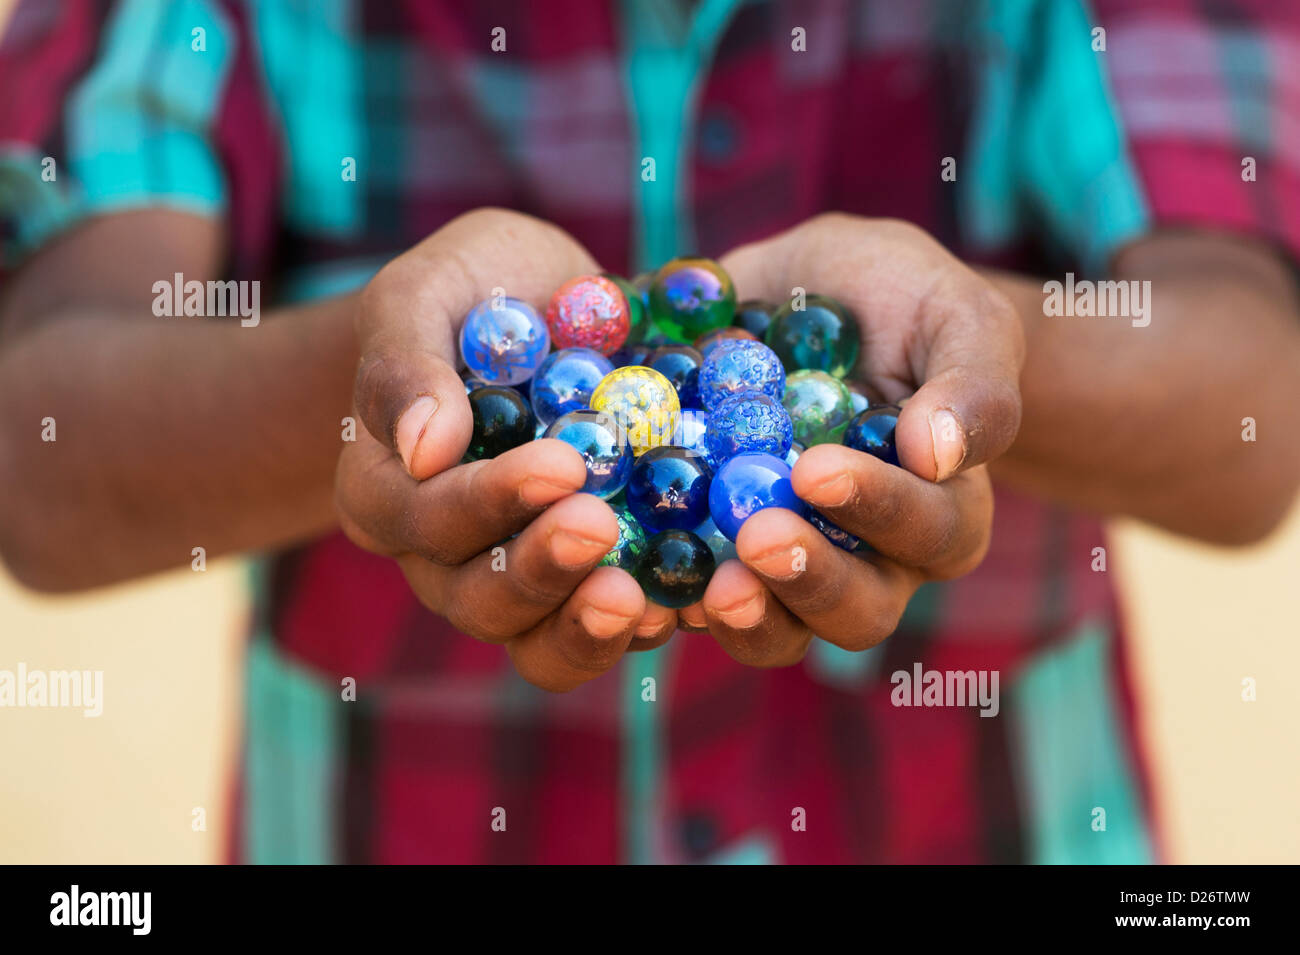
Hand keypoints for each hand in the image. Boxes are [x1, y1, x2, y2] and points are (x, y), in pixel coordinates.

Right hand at [335, 209, 676, 690]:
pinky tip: (677, 607)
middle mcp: (441, 555)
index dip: (489, 501)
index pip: (424, 516)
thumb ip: (406, 361)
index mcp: (386, 489)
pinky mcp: (582, 588)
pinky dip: (635, 631)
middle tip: (600, 526)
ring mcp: (513, 582)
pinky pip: (597, 637)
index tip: (562, 465)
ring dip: (582, 625)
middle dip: (538, 569)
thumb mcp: (430, 292)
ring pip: (533, 642)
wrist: (549, 312)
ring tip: (636, 597)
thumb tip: (422, 447)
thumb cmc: (475, 290)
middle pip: (475, 598)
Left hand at [692, 214, 1024, 664]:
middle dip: (808, 578)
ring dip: (749, 614)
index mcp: (943, 510)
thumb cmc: (901, 300)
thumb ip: (970, 383)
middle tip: (757, 538)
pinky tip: (640, 582)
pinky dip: (670, 599)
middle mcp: (873, 560)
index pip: (929, 531)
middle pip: (859, 609)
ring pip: (781, 629)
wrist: (807, 296)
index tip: (818, 469)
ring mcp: (790, 569)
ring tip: (709, 586)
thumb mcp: (952, 314)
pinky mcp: (718, 562)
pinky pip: (696, 604)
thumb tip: (938, 454)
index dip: (877, 508)